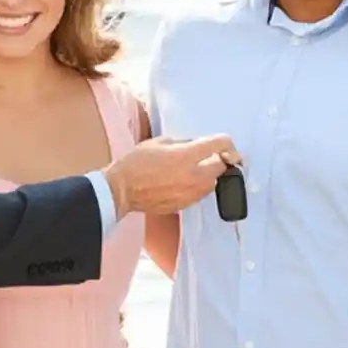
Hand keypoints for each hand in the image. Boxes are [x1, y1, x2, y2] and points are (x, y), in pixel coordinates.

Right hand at [102, 135, 239, 217]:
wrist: (122, 190)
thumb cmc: (135, 164)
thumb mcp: (159, 142)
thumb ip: (182, 143)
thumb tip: (196, 145)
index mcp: (186, 156)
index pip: (219, 146)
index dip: (226, 142)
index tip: (225, 143)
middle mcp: (193, 176)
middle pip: (222, 167)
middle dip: (220, 159)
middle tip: (212, 155)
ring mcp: (190, 193)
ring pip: (213, 183)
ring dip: (210, 174)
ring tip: (197, 168)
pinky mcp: (184, 205)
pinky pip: (201, 194)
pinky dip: (199, 186)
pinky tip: (185, 180)